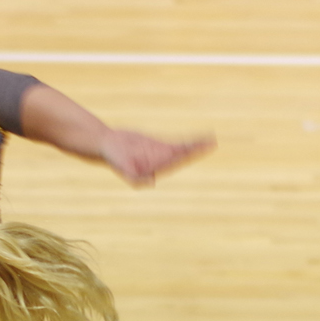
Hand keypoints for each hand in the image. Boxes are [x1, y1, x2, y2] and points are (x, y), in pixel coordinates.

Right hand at [99, 127, 214, 187]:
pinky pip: (178, 144)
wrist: (107, 145)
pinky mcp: (160, 147)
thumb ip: (135, 177)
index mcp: (154, 169)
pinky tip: (200, 139)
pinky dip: (189, 141)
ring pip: (183, 150)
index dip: (186, 156)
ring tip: (211, 140)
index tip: (195, 150)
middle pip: (182, 157)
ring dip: (196, 146)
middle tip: (211, 144)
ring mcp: (161, 155)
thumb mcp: (122, 167)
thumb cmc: (113, 157)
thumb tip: (152, 182)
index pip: (175, 162)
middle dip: (196, 151)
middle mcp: (160, 163)